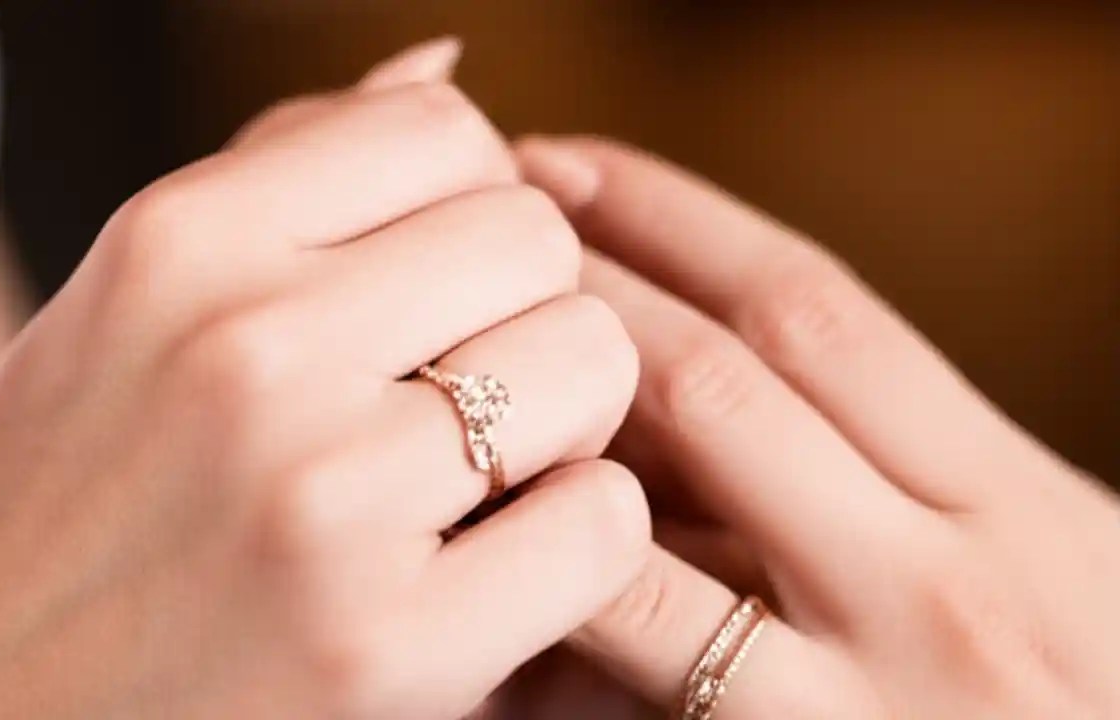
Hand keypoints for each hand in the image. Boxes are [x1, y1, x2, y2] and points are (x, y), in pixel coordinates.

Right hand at [0, 43, 650, 719]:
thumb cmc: (68, 492)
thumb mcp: (136, 300)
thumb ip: (288, 170)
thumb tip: (448, 66)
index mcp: (180, 240)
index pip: (446, 131)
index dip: (470, 205)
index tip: (437, 286)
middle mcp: (248, 349)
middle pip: (535, 236)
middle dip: (523, 307)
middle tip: (464, 388)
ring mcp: (319, 499)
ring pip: (591, 359)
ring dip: (564, 417)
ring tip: (478, 474)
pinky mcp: (384, 647)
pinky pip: (600, 520)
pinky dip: (575, 538)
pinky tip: (496, 566)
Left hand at [518, 137, 1119, 717]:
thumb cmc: (1066, 700)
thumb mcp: (1038, 570)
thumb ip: (900, 477)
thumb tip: (708, 373)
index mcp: (1017, 501)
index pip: (819, 308)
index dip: (675, 218)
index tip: (573, 169)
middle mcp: (959, 577)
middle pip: (734, 374)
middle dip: (590, 284)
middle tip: (489, 225)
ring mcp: (879, 691)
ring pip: (671, 503)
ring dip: (553, 419)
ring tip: (464, 360)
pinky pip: (645, 649)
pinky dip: (558, 580)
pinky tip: (494, 533)